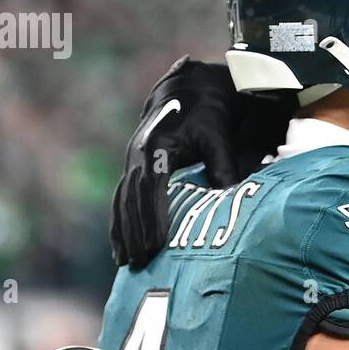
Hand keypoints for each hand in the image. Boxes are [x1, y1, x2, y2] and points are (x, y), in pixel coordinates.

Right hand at [110, 55, 294, 267]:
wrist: (191, 87)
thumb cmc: (208, 110)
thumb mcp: (216, 135)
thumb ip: (221, 164)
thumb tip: (229, 196)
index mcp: (156, 146)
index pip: (151, 189)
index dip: (153, 217)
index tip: (158, 245)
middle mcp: (138, 154)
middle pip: (132, 199)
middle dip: (136, 232)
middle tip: (142, 261)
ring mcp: (132, 159)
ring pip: (122, 201)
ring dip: (123, 232)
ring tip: (126, 262)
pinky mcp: (134, 165)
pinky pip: (122, 197)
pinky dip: (119, 222)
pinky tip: (119, 247)